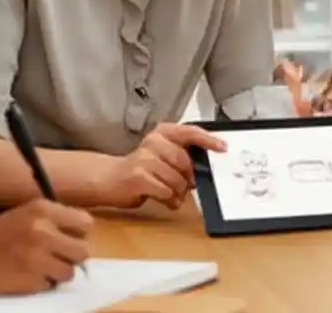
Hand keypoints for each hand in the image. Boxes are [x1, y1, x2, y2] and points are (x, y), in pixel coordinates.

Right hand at [0, 199, 92, 295]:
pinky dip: (40, 285)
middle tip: (53, 258)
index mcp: (42, 209)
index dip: (77, 235)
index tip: (66, 240)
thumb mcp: (22, 217)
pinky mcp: (29, 279)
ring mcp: (37, 256)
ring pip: (69, 272)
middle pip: (83, 251)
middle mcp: (43, 230)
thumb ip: (51, 222)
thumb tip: (80, 238)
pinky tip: (22, 277)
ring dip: (56, 274)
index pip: (85, 223)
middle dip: (70, 257)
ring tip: (36, 269)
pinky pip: (49, 286)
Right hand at [100, 123, 226, 208]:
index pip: (190, 132)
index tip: (222, 147)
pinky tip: (165, 199)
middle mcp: (153, 142)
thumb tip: (205, 168)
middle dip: (189, 178)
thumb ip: (181, 157)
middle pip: (185, 162)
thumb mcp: (162, 156)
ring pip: (177, 179)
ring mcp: (144, 158)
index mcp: (163, 133)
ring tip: (172, 194)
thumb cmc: (140, 169)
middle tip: (187, 186)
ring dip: (178, 192)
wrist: (108, 179)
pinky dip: (169, 199)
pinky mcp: (138, 176)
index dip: (208, 140)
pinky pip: (165, 191)